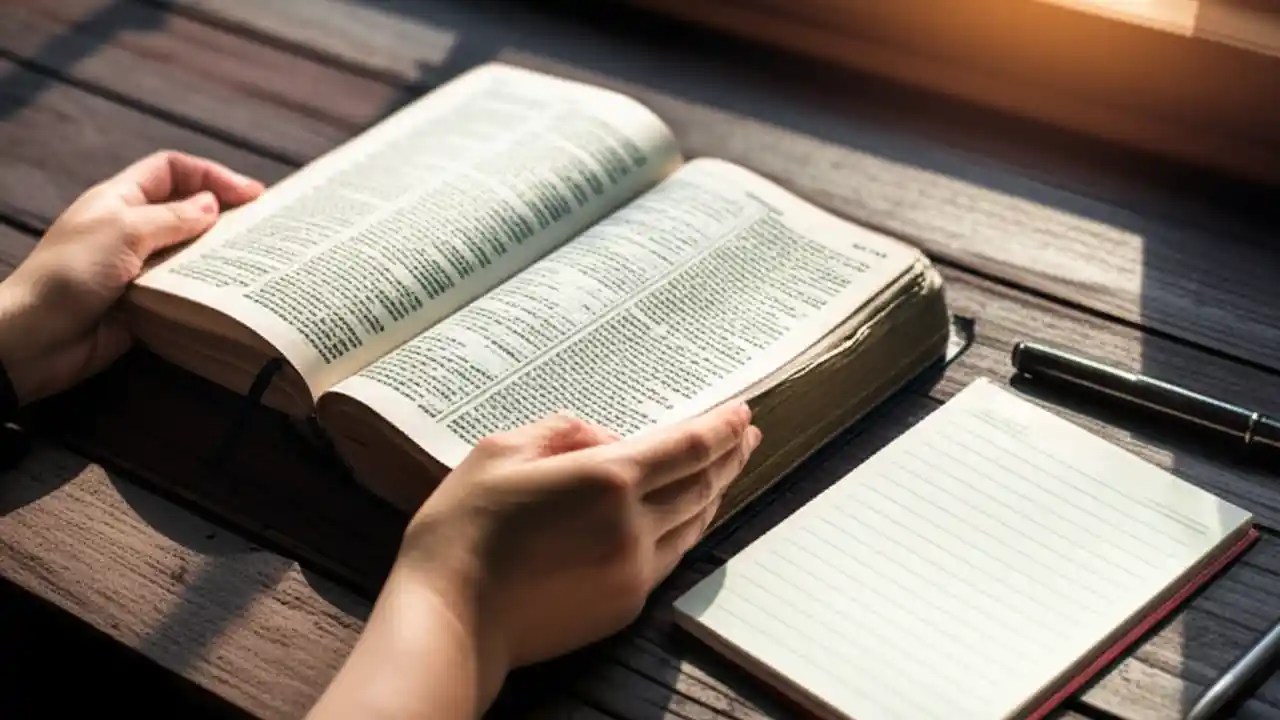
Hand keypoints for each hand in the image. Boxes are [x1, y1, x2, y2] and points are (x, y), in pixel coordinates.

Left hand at [0, 151, 263, 403]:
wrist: (37, 340)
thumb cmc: (73, 273)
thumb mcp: (123, 231)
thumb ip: (173, 217)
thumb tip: (214, 206)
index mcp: (120, 200)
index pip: (172, 170)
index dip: (211, 175)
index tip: (252, 194)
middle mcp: (132, 230)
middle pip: (187, 210)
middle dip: (224, 215)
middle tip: (266, 227)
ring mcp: (140, 268)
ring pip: (191, 253)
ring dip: (221, 256)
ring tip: (260, 262)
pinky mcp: (148, 304)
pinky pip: (186, 291)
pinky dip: (209, 291)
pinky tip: (235, 295)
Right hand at [308, 403, 760, 719]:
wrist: (451, 620)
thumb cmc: (464, 529)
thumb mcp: (500, 451)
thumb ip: (560, 432)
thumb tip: (601, 437)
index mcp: (607, 479)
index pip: (689, 446)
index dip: (721, 426)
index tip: (742, 411)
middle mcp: (634, 525)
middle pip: (703, 483)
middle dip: (729, 454)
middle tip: (745, 434)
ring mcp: (634, 570)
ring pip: (694, 522)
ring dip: (715, 491)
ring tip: (725, 469)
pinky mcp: (624, 604)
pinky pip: (672, 555)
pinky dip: (689, 527)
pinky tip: (687, 516)